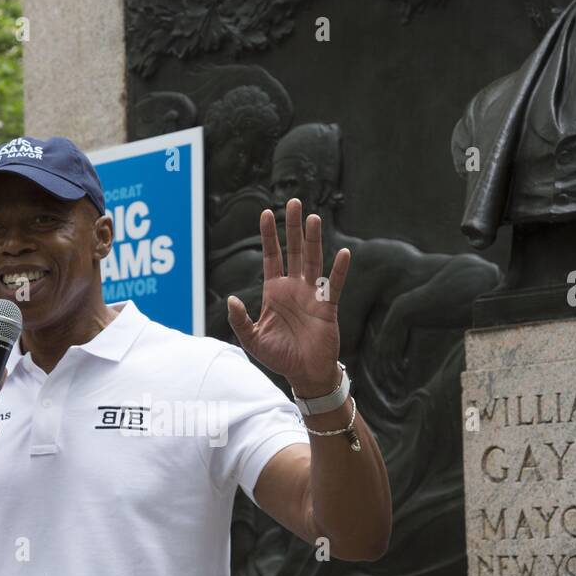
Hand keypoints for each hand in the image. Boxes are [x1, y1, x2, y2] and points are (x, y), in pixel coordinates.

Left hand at [226, 198, 350, 396]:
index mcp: (274, 292)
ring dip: (313, 240)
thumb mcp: (252, 339)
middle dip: (293, 227)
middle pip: (294, 251)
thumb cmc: (278, 356)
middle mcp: (294, 288)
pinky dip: (339, 270)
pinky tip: (343, 252)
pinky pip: (335, 285)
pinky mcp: (328, 307)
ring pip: (313, 261)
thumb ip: (239, 320)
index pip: (271, 257)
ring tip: (314, 217)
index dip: (269, 236)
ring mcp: (312, 295)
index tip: (266, 212)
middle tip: (293, 202)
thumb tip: (232, 299)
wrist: (304, 373)